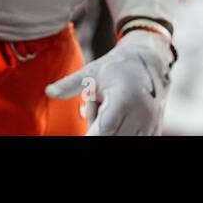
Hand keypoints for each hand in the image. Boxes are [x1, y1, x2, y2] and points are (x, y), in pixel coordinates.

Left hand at [45, 30, 173, 135]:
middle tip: (96, 103)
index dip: (92, 135)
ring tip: (107, 105)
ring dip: (109, 130)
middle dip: (96, 128)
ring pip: (121, 139)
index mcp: (124, 99)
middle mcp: (141, 115)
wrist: (150, 62)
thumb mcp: (91, 72)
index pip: (105, 128)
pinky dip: (119, 131)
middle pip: (111, 136)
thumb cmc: (117, 66)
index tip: (83, 135)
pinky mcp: (154, 131)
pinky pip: (133, 139)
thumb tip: (48, 91)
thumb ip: (69, 85)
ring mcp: (150, 125)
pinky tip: (116, 112)